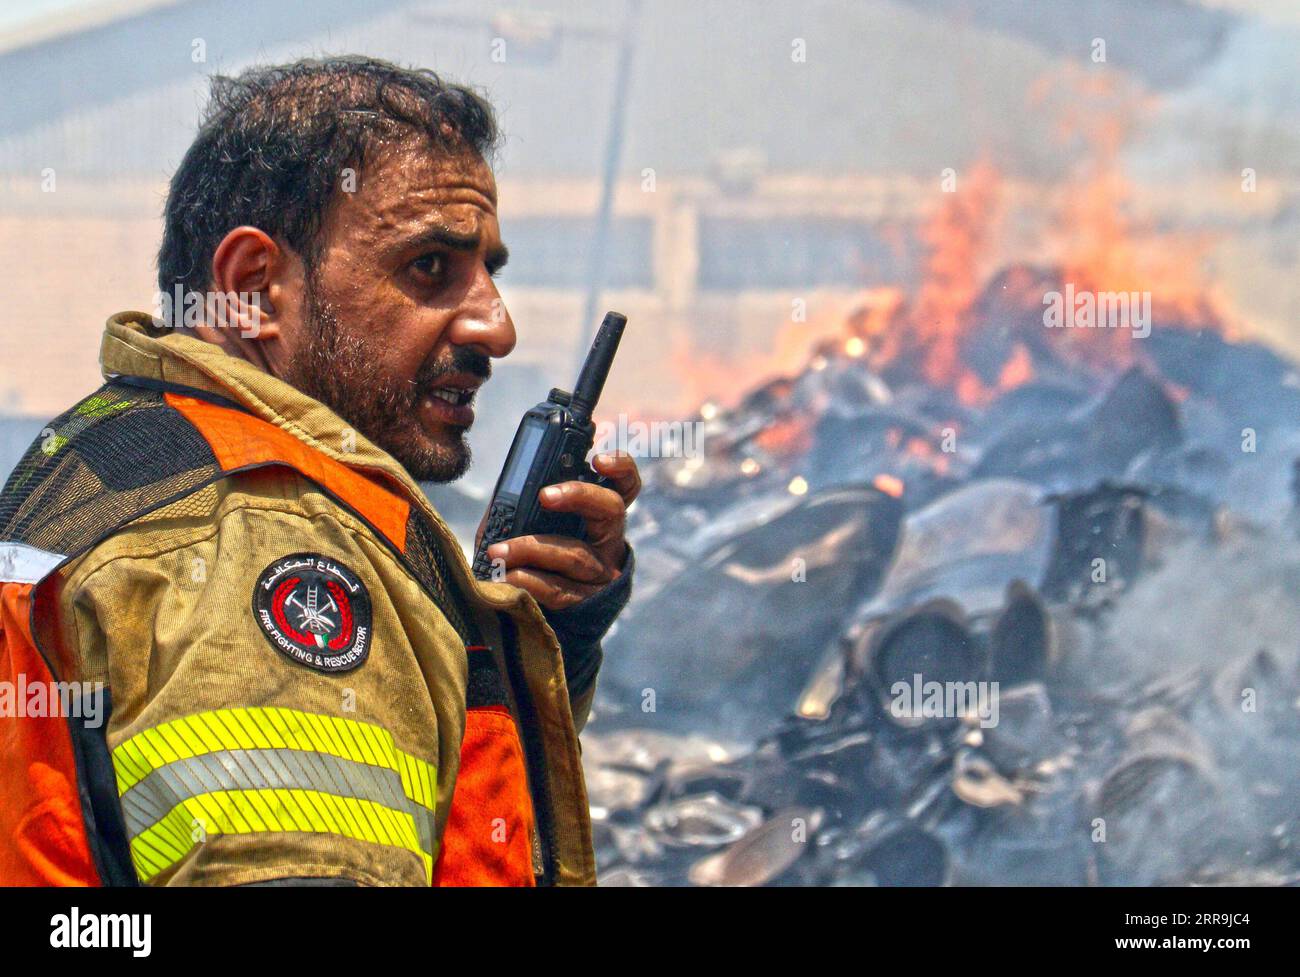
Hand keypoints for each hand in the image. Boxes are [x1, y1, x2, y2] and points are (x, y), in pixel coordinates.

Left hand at [476, 452, 639, 610]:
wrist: (539, 615)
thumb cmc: (534, 559)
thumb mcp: (532, 526)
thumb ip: (524, 505)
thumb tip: (505, 491)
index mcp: (600, 517)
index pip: (625, 486)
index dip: (621, 468)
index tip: (598, 460)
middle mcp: (610, 542)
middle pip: (611, 509)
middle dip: (578, 495)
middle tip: (544, 495)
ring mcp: (602, 575)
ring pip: (575, 554)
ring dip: (531, 549)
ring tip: (498, 551)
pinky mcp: (586, 603)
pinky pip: (559, 589)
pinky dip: (529, 580)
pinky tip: (507, 576)